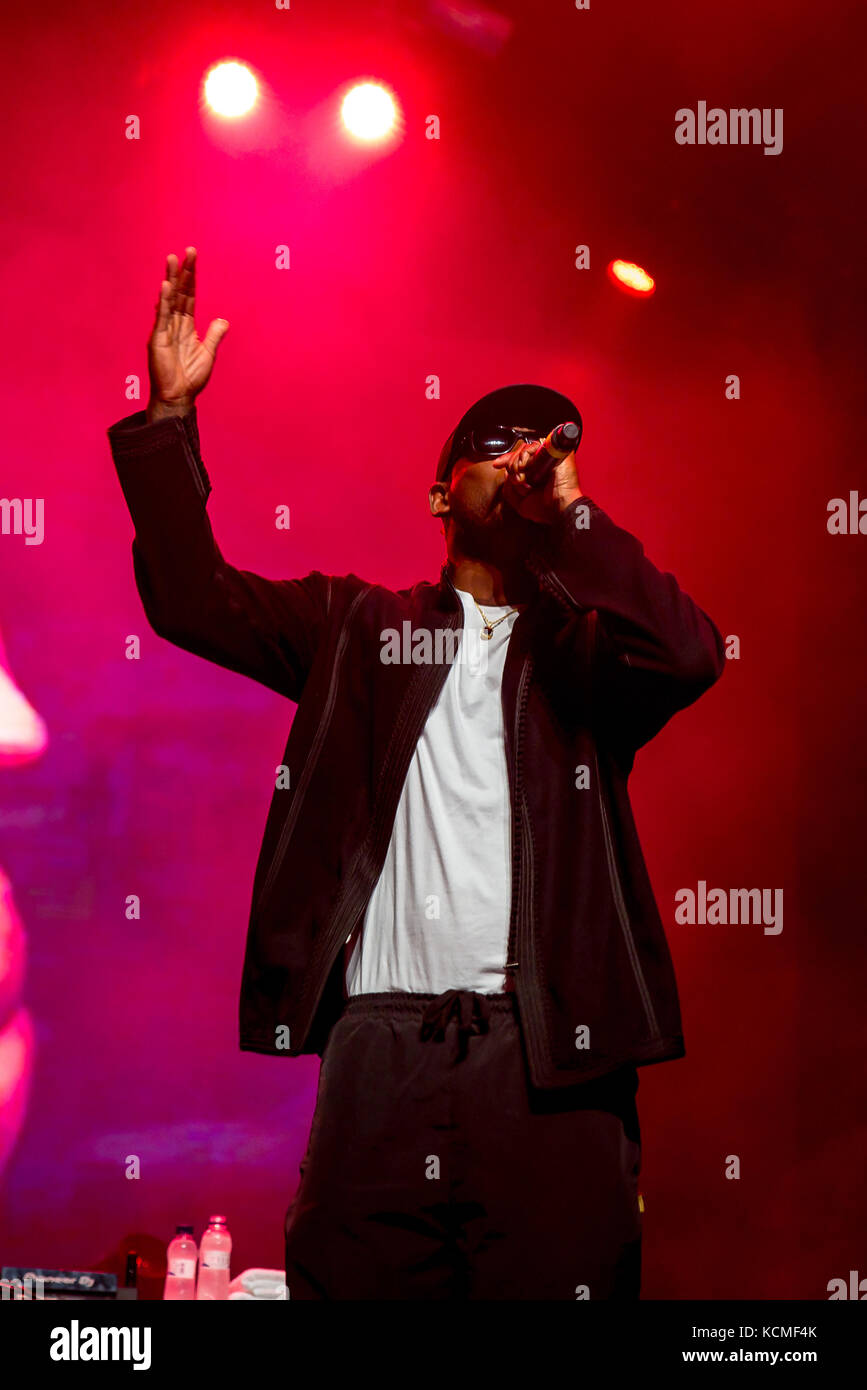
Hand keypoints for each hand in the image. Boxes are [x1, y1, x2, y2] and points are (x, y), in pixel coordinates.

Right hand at [146, 247, 228, 419]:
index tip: (194, 259)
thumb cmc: (190, 378)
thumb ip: (214, 335)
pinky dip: (164, 302)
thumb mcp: (208, 353)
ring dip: (171, 279)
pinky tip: (166, 287)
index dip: (192, 278)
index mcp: (187, 326)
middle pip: (180, 293)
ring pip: (169, 300)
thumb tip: (224, 319)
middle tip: (188, 251)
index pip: (189, 297)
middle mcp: (174, 324)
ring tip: (172, 259)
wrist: (178, 397)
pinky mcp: (157, 340)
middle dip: (183, 272)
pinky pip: (162, 318)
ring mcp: (164, 330)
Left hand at [494, 437, 582, 524]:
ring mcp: (549, 456)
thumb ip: (510, 488)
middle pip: (520, 453)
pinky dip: (524, 455)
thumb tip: (506, 472)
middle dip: (511, 466)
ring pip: (525, 449)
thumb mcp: (520, 503)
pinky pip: (534, 445)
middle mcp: (543, 463)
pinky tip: (524, 467)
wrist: (559, 508)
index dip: (506, 460)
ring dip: (516, 463)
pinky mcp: (555, 450)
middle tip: (516, 480)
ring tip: (521, 478)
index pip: (520, 459)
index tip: (496, 464)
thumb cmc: (546, 509)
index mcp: (537, 472)